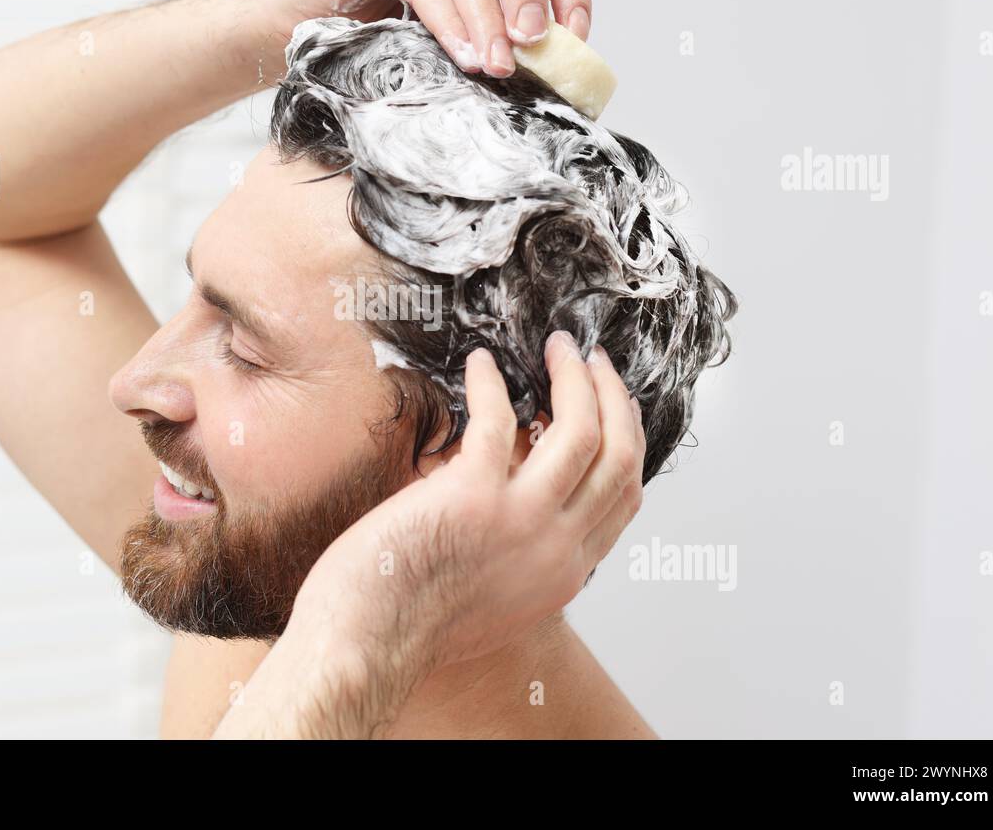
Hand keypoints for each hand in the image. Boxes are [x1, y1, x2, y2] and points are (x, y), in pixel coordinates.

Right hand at [256, 0, 593, 76]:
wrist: (291, 25)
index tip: (576, 36)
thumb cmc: (370, 32)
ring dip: (487, 16)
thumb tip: (545, 69)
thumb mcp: (445, 31)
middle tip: (536, 45)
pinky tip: (461, 52)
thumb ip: (488, 31)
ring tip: (497, 64)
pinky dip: (446, 18)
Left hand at [295, 331, 645, 686]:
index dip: (625, 441)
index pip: (624, 498)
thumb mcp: (498, 600)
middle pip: (617, 457)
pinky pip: (496, 418)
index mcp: (564, 572)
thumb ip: (523, 557)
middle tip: (594, 362)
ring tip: (559, 348)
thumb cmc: (411, 621)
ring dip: (574, 379)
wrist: (367, 645)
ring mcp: (519, 520)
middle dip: (613, 397)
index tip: (612, 408)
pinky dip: (490, 384)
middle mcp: (556, 547)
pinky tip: (480, 364)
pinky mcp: (471, 495)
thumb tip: (523, 505)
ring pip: (580, 431)